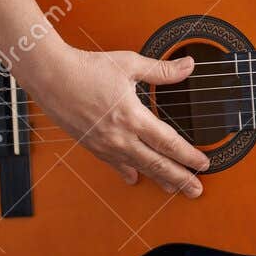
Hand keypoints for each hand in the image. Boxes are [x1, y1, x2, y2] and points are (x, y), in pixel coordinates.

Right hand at [13, 41, 209, 196]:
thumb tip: (189, 65)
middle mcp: (119, 136)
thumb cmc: (88, 68)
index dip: (188, 156)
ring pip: (137, 168)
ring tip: (174, 189)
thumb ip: (162, 70)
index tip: (204, 164)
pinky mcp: (92, 145)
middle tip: (196, 190)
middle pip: (156, 163)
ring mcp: (104, 144)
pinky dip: (128, 172)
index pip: (168, 143)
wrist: (51, 76)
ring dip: (158, 180)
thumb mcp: (130, 64)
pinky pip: (114, 164)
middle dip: (179, 178)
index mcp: (132, 117)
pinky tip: (135, 179)